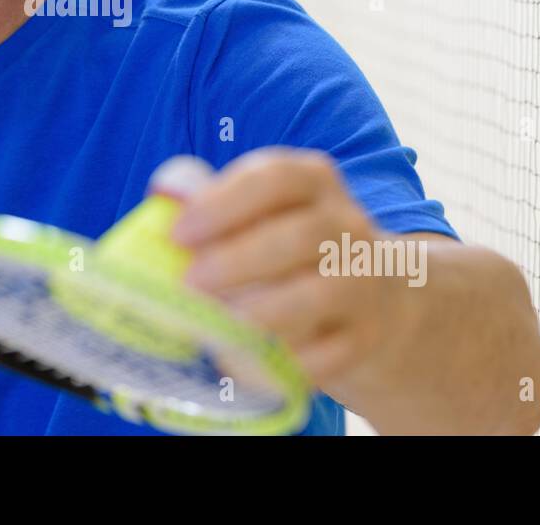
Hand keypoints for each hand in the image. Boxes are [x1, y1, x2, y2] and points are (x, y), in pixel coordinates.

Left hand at [171, 147, 412, 389]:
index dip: (224, 203)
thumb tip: (162, 200)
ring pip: (318, 294)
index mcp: (314, 182)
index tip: (178, 234)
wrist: (377, 301)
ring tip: (213, 327)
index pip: (275, 178)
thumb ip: (214, 206)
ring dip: (259, 313)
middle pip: (299, 236)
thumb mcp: (263, 214)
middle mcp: (346, 226)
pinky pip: (325, 353)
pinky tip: (239, 362)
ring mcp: (364, 282)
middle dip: (236, 261)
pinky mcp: (365, 338)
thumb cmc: (291, 250)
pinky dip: (280, 361)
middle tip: (189, 283)